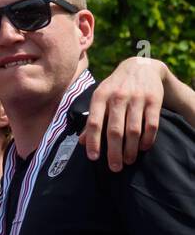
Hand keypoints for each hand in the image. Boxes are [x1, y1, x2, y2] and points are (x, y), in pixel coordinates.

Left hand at [81, 56, 166, 170]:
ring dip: (131, 149)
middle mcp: (118, 96)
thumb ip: (91, 119)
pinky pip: (152, 124)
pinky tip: (143, 148)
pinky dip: (148, 139)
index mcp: (100, 96)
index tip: (93, 158)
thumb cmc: (115, 87)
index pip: (94, 123)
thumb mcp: (100, 98)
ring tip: (129, 160)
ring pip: (133, 130)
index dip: (93, 142)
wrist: (141, 66)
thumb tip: (81, 142)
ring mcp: (137, 98)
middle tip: (115, 167)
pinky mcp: (154, 100)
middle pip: (115, 130)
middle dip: (114, 152)